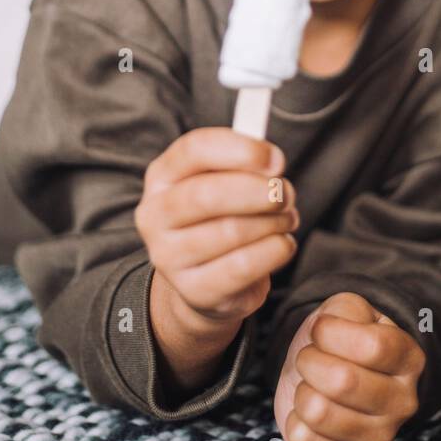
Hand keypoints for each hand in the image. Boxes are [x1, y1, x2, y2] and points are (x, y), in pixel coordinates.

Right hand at [135, 126, 298, 325]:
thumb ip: (242, 164)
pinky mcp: (194, 290)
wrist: (205, 283)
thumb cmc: (220, 219)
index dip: (241, 150)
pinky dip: (275, 250)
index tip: (277, 160)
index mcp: (161, 176)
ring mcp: (169, 257)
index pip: (194, 150)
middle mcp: (155, 215)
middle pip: (207, 194)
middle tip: (285, 194)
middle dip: (260, 191)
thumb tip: (272, 160)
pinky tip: (283, 244)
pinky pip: (244, 266)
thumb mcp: (222, 183)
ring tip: (286, 219)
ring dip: (274, 222)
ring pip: (231, 231)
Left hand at [273, 292, 425, 440]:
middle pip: (343, 381)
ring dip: (302, 391)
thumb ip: (344, 309)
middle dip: (310, 361)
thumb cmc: (337, 341)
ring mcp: (381, 439)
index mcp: (409, 359)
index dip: (332, 332)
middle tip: (310, 359)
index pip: (372, 347)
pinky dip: (294, 423)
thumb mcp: (345, 310)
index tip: (322, 330)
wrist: (324, 374)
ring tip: (311, 387)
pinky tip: (307, 416)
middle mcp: (404, 403)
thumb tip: (329, 330)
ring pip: (318, 411)